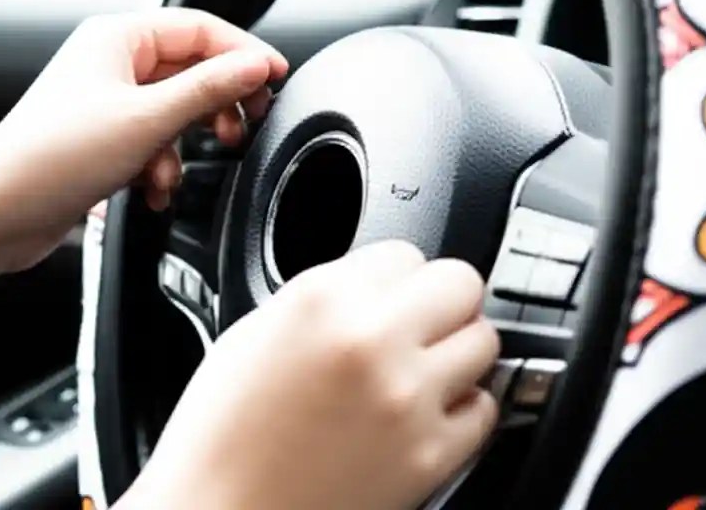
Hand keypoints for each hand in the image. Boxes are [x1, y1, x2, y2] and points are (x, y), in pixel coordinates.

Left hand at [0, 9, 286, 272]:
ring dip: (185, 145)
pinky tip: (151, 189)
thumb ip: (210, 89)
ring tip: (178, 170)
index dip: (243, 52)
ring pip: (174, 111)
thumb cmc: (53, 159)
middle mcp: (111, 63)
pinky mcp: (102, 140)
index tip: (275, 77)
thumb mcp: (148, 119)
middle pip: (191, 70)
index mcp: (118, 38)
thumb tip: (256, 65)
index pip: (201, 29)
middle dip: (217, 104)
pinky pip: (153, 141)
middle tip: (243, 125)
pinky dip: (161, 166)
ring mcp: (106, 102)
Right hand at [120, 241, 500, 509]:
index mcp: (322, 300)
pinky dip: (462, 411)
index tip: (386, 298)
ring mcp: (408, 399)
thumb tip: (372, 284)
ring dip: (458, 352)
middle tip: (420, 326)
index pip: (405, 251)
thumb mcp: (254, 334)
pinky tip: (425, 416)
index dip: (394, 278)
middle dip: (441, 302)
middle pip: (461, 282)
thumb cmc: (222, 436)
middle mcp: (372, 340)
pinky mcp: (431, 453)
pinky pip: (484, 408)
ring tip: (422, 372)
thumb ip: (323, 297)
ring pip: (484, 340)